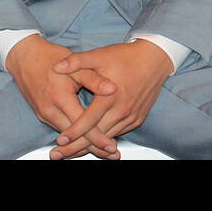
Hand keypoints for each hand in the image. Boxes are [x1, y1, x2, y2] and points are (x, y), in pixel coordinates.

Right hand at [5, 34, 121, 158]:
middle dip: (94, 147)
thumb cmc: (51, 58)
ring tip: (103, 150)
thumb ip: (94, 79)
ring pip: (67, 136)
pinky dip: (73, 137)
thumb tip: (113, 89)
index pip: (83, 125)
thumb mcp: (75, 65)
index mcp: (61, 99)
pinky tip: (85, 139)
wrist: (24, 56)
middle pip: (74, 137)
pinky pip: (61, 129)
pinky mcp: (42, 114)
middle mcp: (50, 111)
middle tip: (112, 154)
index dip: (99, 138)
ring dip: (84, 144)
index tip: (112, 146)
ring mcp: (45, 114)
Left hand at [48, 40, 175, 159]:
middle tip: (57, 154)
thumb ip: (77, 62)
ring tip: (71, 152)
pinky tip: (93, 144)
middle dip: (75, 147)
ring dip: (90, 147)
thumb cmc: (127, 56)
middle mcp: (121, 109)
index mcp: (110, 96)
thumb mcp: (100, 55)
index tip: (59, 141)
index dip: (73, 132)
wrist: (155, 58)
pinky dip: (105, 140)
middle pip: (96, 136)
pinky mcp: (137, 118)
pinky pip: (118, 133)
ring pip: (107, 138)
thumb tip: (56, 67)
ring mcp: (131, 116)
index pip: (88, 120)